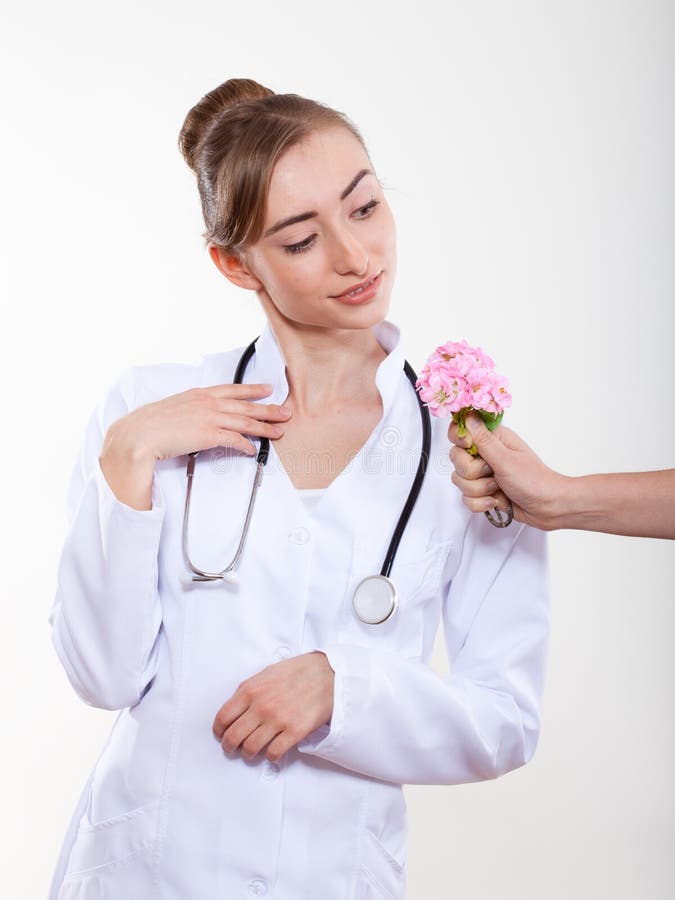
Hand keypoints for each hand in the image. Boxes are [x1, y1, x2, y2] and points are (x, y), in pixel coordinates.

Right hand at [104, 382, 292, 464]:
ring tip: (278, 432)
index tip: (267, 389)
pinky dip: (246, 445)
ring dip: (264, 428)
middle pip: (245, 406)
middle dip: (268, 409)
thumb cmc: (149, 425)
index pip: (232, 390)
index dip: (252, 390)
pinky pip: (235, 440)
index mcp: (198, 394)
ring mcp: (210, 418)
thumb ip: (189, 410)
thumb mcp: (172, 409)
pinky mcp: (209, 435)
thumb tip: (196, 419)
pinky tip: (252, 450)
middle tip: (284, 412)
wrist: (139, 434)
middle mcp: (207, 403)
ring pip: (245, 422)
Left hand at [212, 651, 334, 762]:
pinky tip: (272, 750)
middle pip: (233, 737)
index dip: (218, 730)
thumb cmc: (297, 673)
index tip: (220, 735)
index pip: (223, 717)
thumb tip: (234, 709)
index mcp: (251, 690)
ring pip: (251, 748)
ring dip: (248, 753)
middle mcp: (261, 706)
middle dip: (229, 746)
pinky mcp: (294, 732)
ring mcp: (278, 720)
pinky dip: (270, 756)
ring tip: (251, 752)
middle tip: (231, 749)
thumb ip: (248, 690)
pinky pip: (273, 753)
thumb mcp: (266, 674)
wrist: (326, 675)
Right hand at [447, 412, 567, 530]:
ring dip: (479, 490)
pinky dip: (481, 503)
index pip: (461, 430)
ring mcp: (483, 474)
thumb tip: (469, 416)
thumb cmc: (534, 480)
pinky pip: (466, 498)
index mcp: (493, 439)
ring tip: (498, 488)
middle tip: (491, 472)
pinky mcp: (483, 491)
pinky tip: (496, 500)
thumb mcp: (506, 458)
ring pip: (460, 480)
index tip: (470, 448)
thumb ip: (483, 439)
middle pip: (456, 459)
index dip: (460, 440)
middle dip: (471, 472)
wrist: (548, 507)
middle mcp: (486, 455)